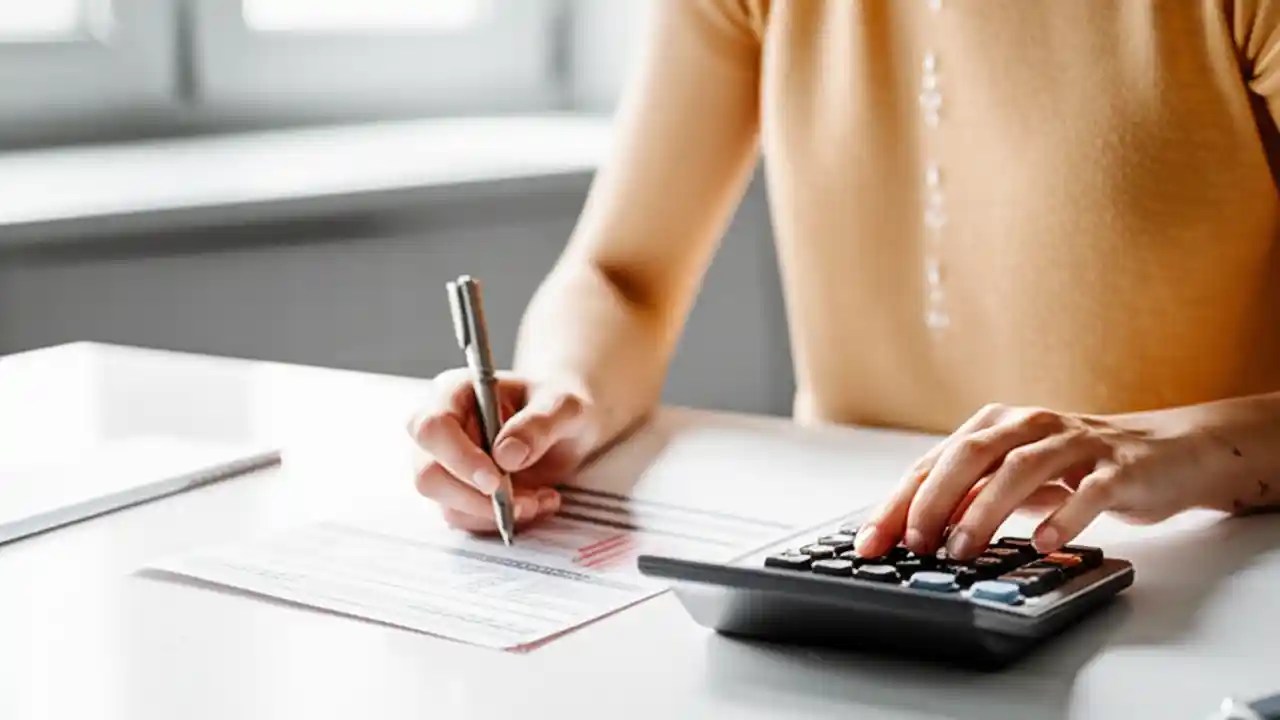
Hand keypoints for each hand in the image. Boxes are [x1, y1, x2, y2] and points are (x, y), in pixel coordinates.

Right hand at [407, 369, 596, 531]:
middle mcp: (440, 429)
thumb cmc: (557, 408)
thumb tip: (506, 455)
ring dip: (496, 512)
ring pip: (447, 505)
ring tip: (541, 498)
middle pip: (428, 474)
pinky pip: (466, 518)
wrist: (565, 430)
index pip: (434, 428)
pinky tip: (535, 502)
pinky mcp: (455, 493)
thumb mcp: (564, 408)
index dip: (460, 458)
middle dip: (478, 498)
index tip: (496, 482)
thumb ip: (538, 424)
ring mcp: (443, 465)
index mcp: (455, 392)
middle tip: (528, 501)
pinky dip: (501, 519)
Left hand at [854, 403, 1217, 559]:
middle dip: (933, 501)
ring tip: (961, 550)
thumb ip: (970, 497)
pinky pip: (1088, 491)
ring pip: (1021, 469)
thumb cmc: (1077, 469)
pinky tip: (1042, 544)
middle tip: (914, 543)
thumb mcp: (1015, 481)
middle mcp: (1029, 425)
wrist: (1168, 453)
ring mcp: (1076, 444)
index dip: (897, 502)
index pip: (933, 463)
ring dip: (985, 511)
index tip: (869, 541)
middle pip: (969, 455)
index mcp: (995, 426)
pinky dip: (1063, 517)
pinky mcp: (1119, 468)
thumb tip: (912, 534)